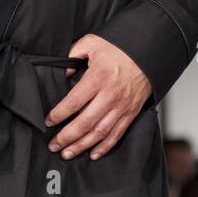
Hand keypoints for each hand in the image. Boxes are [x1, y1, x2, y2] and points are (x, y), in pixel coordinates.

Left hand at [45, 34, 151, 160]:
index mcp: (98, 77)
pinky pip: (117, 134)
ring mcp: (122, 106)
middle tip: (53, 145)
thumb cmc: (121, 46)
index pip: (73, 102)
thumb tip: (62, 73)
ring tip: (68, 153)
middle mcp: (110, 95)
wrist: (148, 50)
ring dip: (82, 146)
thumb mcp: (92, 43)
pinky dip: (105, 146)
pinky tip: (93, 153)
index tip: (48, 121)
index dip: (58, 115)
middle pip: (84, 123)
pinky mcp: (131, 112)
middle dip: (66, 137)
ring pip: (99, 132)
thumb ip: (73, 54)